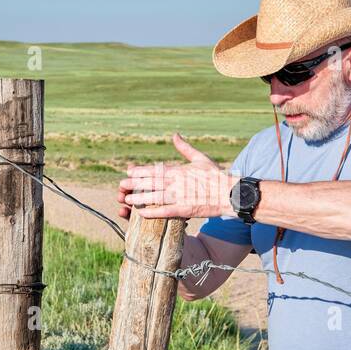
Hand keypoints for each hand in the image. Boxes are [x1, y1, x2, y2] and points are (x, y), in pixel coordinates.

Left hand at [118, 133, 235, 219]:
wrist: (229, 193)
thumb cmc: (215, 176)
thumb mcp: (200, 158)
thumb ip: (184, 148)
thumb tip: (175, 135)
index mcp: (179, 170)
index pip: (155, 169)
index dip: (140, 171)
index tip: (128, 172)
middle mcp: (177, 183)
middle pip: (151, 183)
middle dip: (134, 184)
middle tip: (121, 186)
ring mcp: (180, 197)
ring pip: (154, 197)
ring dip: (139, 198)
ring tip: (127, 200)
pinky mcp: (185, 210)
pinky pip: (165, 211)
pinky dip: (152, 212)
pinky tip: (141, 214)